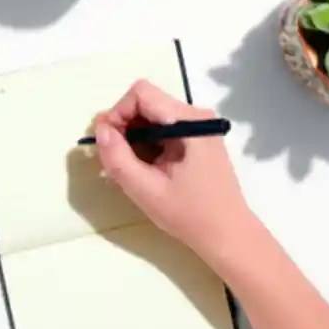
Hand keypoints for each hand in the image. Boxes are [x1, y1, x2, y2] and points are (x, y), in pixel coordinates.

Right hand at [94, 80, 252, 261]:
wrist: (227, 235)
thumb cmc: (189, 214)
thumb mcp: (146, 190)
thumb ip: (118, 158)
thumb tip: (100, 130)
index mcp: (189, 122)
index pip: (141, 94)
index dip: (117, 112)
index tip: (108, 142)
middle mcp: (196, 115)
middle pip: (147, 102)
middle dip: (124, 125)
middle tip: (113, 157)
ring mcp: (199, 126)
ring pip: (153, 115)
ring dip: (134, 135)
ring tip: (129, 165)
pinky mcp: (198, 138)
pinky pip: (163, 128)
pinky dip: (147, 142)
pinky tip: (145, 167)